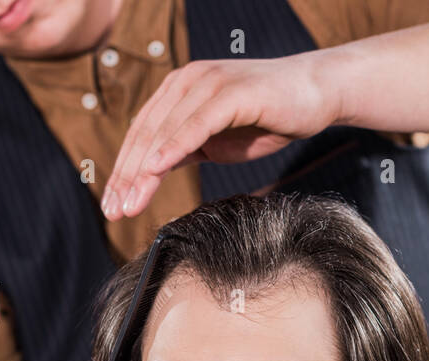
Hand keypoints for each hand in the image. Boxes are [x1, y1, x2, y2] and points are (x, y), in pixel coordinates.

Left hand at [101, 51, 340, 220]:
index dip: (124, 170)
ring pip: (165, 131)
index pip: (142, 133)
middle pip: (146, 134)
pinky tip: (156, 169)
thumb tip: (155, 170)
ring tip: (131, 202)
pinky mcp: (231, 92)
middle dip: (126, 176)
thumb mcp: (218, 138)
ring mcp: (207, 83)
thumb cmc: (268, 116)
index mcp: (178, 91)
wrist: (315, 94)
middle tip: (114, 211)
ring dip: (143, 170)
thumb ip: (187, 148)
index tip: (114, 204)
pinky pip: (195, 124)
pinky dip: (174, 147)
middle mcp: (186, 81)